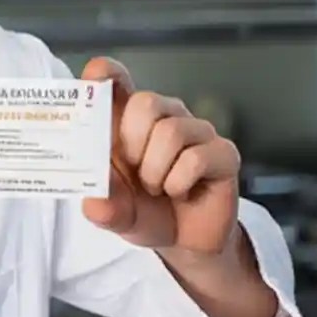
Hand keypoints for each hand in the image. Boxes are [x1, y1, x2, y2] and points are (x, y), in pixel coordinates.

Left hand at [80, 57, 241, 259]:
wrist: (184, 243)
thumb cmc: (144, 212)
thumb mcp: (114, 212)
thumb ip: (101, 205)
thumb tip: (93, 202)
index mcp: (128, 121)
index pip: (116, 82)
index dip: (106, 74)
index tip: (96, 75)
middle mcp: (164, 117)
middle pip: (145, 102)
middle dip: (132, 143)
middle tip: (133, 170)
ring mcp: (196, 131)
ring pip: (171, 131)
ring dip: (155, 171)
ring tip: (155, 188)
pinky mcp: (223, 152)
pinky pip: (196, 157)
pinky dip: (179, 182)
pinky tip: (179, 192)